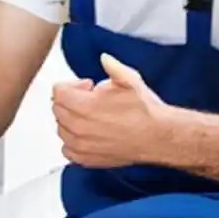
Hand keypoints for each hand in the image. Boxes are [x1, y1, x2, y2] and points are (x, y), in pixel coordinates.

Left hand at [51, 53, 172, 167]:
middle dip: (71, 100)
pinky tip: (88, 135)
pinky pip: (67, 149)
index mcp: (84, 106)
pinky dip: (73, 142)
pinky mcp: (86, 159)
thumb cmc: (147, 111)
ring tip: (91, 117)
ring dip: (70, 120)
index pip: (58, 91)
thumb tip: (104, 58)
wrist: (161, 137)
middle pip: (57, 109)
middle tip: (90, 100)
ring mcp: (81, 145)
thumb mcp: (130, 80)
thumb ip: (112, 67)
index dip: (73, 85)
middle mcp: (79, 127)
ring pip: (60, 128)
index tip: (87, 86)